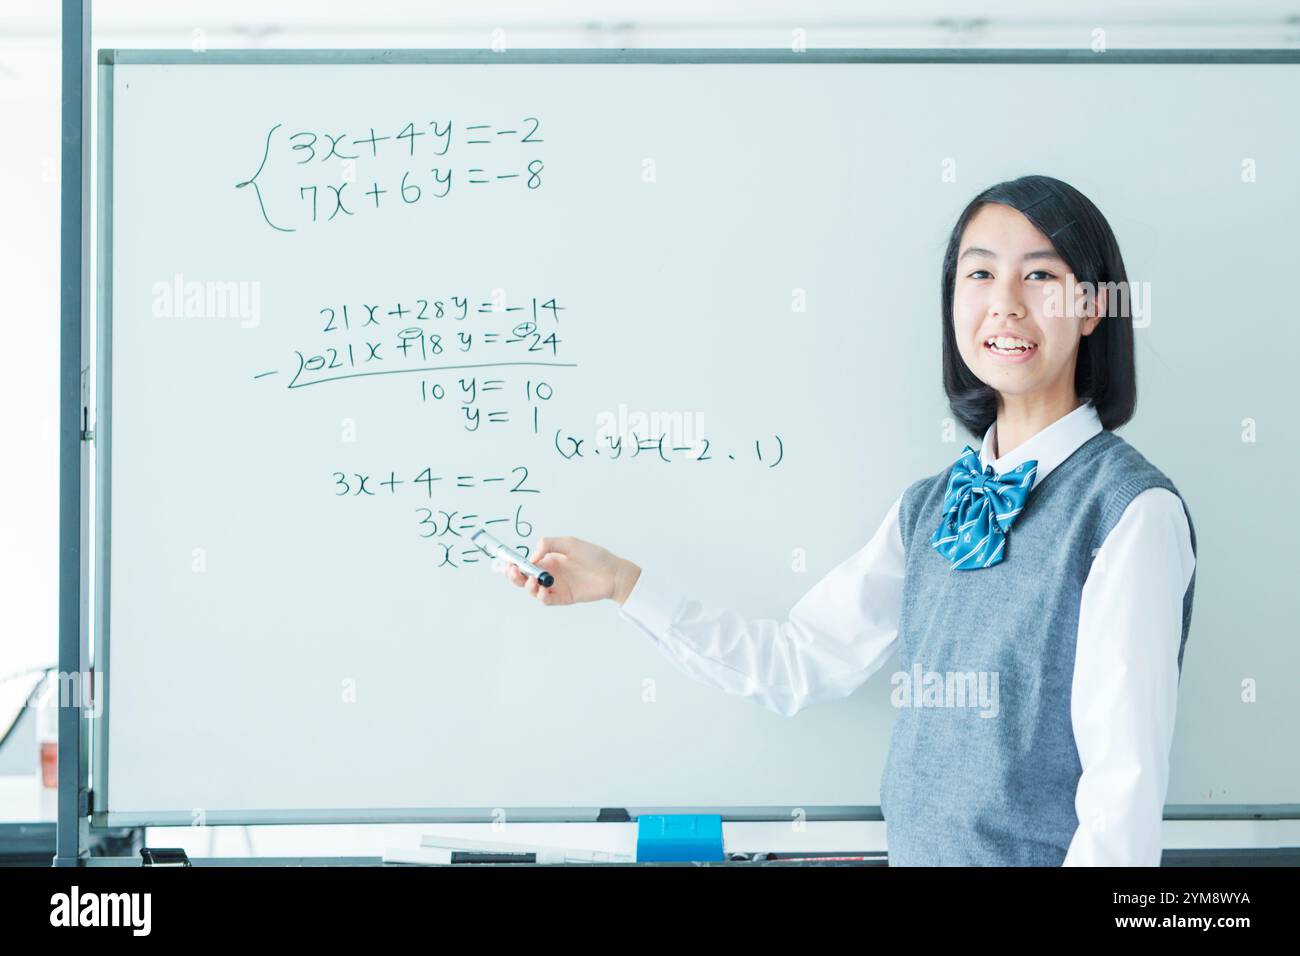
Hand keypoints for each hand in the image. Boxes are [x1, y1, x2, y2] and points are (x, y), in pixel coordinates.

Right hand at [497, 535, 640, 606]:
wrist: (614, 573)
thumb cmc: (595, 556)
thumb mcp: (570, 543)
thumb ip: (548, 545)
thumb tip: (532, 557)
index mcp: (548, 559)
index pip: (526, 562)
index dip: (513, 563)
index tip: (507, 563)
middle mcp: (549, 573)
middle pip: (524, 578)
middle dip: (514, 576)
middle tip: (514, 572)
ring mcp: (555, 586)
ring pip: (532, 590)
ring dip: (528, 587)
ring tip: (534, 582)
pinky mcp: (563, 598)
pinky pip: (547, 600)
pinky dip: (542, 597)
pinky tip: (544, 592)